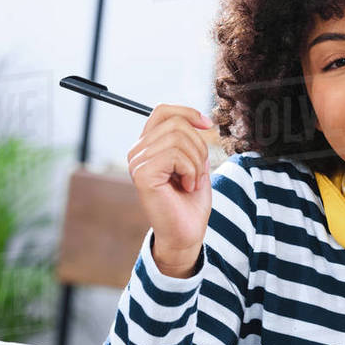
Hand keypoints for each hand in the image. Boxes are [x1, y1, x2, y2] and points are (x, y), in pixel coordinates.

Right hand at [127, 104, 213, 276]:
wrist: (186, 233)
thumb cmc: (190, 201)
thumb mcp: (194, 162)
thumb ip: (190, 138)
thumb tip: (198, 119)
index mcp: (147, 146)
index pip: (162, 111)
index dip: (188, 112)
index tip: (207, 125)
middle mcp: (137, 152)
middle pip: (175, 123)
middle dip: (198, 145)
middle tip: (199, 170)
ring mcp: (137, 163)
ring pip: (177, 138)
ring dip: (196, 161)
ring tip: (192, 181)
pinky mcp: (143, 174)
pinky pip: (175, 155)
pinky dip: (191, 171)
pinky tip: (187, 187)